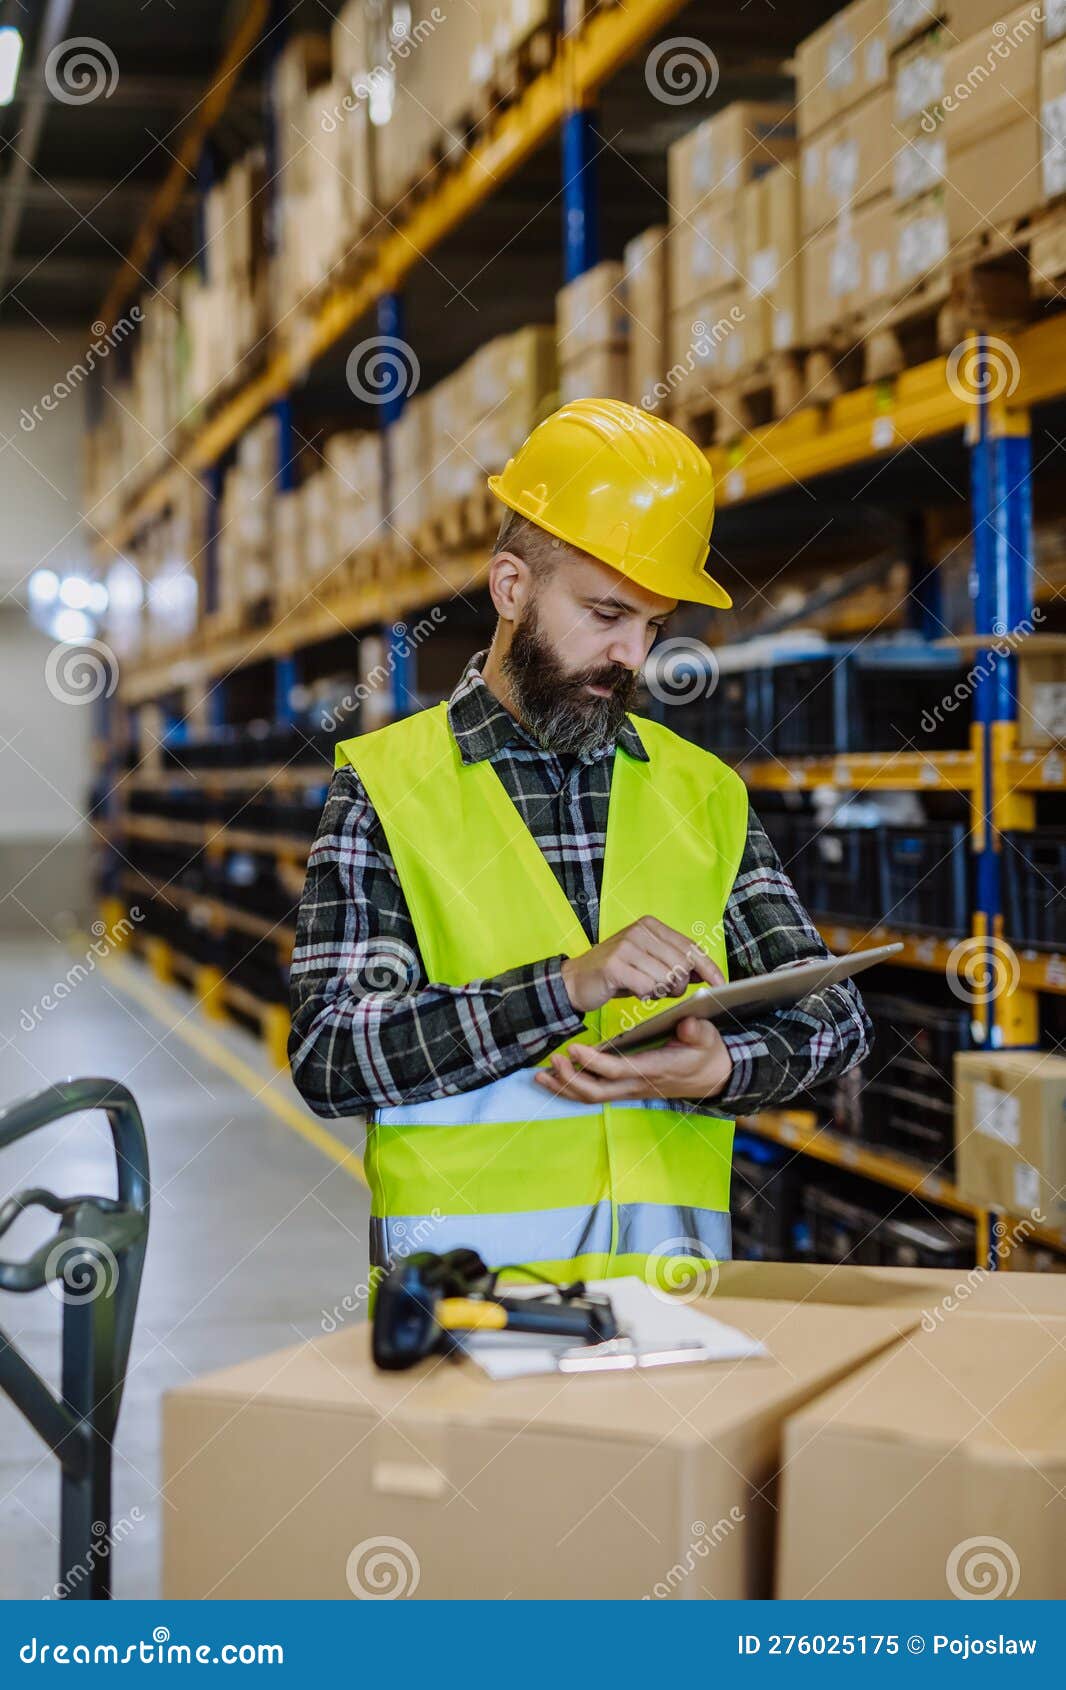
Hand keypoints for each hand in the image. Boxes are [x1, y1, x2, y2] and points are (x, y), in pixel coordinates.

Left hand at [533, 1015, 732, 1103]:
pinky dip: (571, 1088)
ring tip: (541, 1073)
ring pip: (592, 1097)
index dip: (594, 1062)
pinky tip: (553, 1079)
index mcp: (655, 1069)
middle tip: (554, 1058)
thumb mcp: (707, 1038)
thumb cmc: (707, 1053)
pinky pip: (594, 1094)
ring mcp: (630, 1089)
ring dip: (565, 1086)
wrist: (714, 1076)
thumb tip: (688, 1023)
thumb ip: (696, 1031)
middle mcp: (638, 1084)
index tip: (574, 1047)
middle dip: (572, 1078)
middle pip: (597, 1092)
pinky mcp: (625, 1089)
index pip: (618, 1071)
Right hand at [560, 916, 723, 1015]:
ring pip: (665, 977)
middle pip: (681, 963)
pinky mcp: (615, 965)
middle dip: (679, 985)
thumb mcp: (649, 963)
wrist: (576, 981)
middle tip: (664, 991)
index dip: (708, 966)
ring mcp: (626, 946)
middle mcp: (639, 930)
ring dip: (660, 992)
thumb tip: (704, 972)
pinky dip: (645, 995)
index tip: (721, 983)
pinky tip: (635, 992)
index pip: (689, 947)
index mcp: (650, 925)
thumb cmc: (617, 973)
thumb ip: (674, 963)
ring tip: (646, 989)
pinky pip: (647, 986)